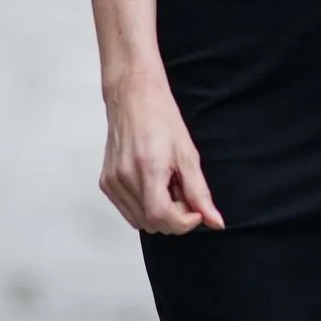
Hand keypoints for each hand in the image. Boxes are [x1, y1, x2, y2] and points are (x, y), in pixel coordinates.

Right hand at [100, 71, 223, 234]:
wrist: (134, 97)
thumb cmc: (160, 118)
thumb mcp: (188, 155)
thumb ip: (200, 193)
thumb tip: (214, 222)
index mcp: (147, 169)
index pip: (162, 217)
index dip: (184, 222)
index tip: (195, 211)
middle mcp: (124, 177)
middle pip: (152, 223)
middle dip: (174, 217)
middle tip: (182, 192)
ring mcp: (112, 182)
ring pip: (140, 221)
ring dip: (159, 213)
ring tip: (166, 186)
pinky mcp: (106, 183)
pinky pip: (128, 211)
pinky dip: (144, 207)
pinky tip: (152, 186)